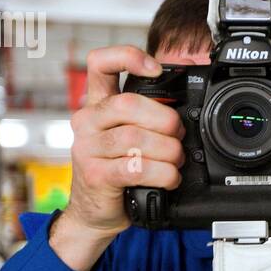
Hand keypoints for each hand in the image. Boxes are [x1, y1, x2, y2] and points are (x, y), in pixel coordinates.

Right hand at [50, 45, 185, 270]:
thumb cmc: (117, 171)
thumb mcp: (128, 138)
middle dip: (164, 119)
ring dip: (168, 151)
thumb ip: (147, 118)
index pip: (100, 63)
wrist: (95, 213)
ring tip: (176, 161)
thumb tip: (184, 110)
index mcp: (96, 105)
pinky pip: (135, 167)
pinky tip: (168, 178)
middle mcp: (86, 121)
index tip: (157, 69)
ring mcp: (87, 148)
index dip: (128, 57)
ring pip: (135, 138)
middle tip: (178, 135)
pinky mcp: (95, 175)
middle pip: (128, 103)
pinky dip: (161, 173)